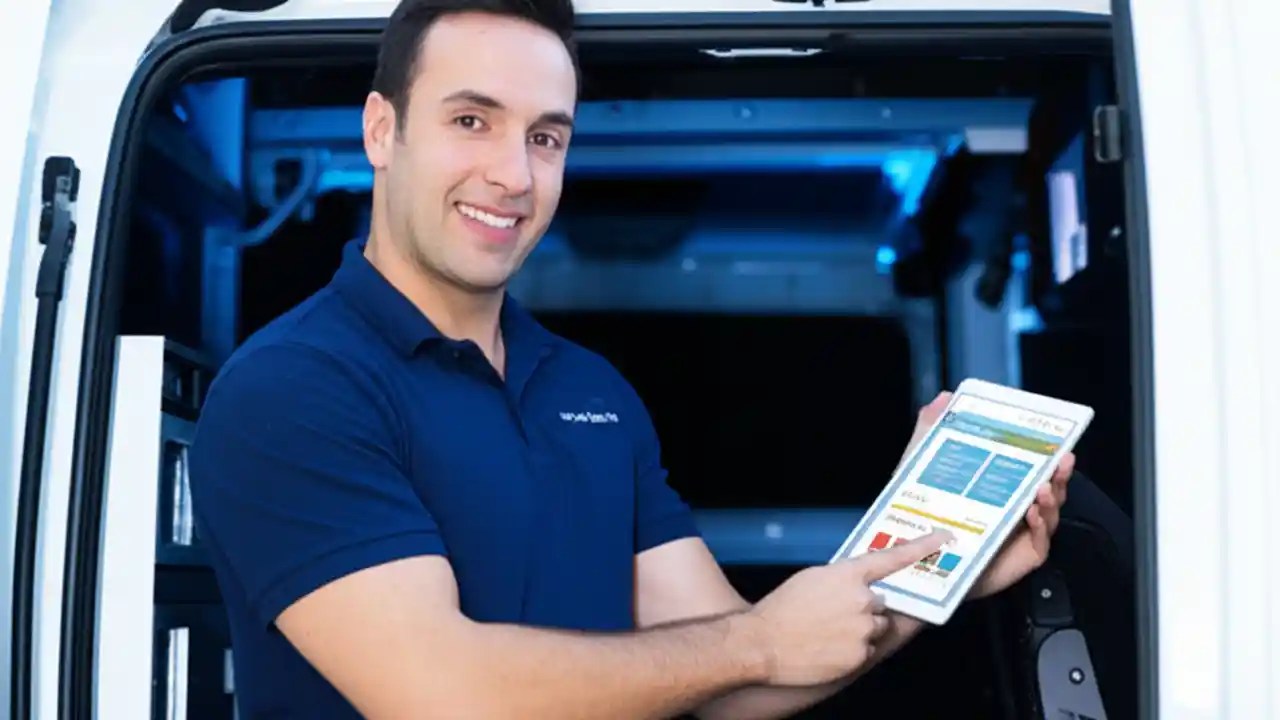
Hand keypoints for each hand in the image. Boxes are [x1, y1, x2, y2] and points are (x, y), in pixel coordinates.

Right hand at [747, 531, 948, 686]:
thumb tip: (857, 582)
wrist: (763, 644)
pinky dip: (851, 650)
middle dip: (864, 607)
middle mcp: (861, 599)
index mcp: (848, 574)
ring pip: (875, 626)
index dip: (922, 546)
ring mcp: (863, 628)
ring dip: (860, 629)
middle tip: (834, 615)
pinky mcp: (861, 654)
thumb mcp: (812, 579)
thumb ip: (841, 577)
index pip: (893, 557)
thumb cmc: (782, 610)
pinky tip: (828, 648)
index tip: (944, 538)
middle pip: (880, 601)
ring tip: (828, 633)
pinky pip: (866, 649)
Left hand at [901, 391, 1075, 600]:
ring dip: (1052, 499)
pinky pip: (1039, 542)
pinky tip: (1031, 513)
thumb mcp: (920, 467)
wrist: (916, 563)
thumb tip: (943, 397)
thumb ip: (930, 431)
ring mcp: (1021, 534)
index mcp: (1002, 487)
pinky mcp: (1021, 559)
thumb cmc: (923, 516)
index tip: (1056, 440)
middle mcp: (1016, 509)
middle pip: (1049, 488)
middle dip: (1059, 473)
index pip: (1032, 468)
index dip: (1047, 455)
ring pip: (1049, 513)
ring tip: (1045, 486)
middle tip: (1063, 458)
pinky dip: (1040, 527)